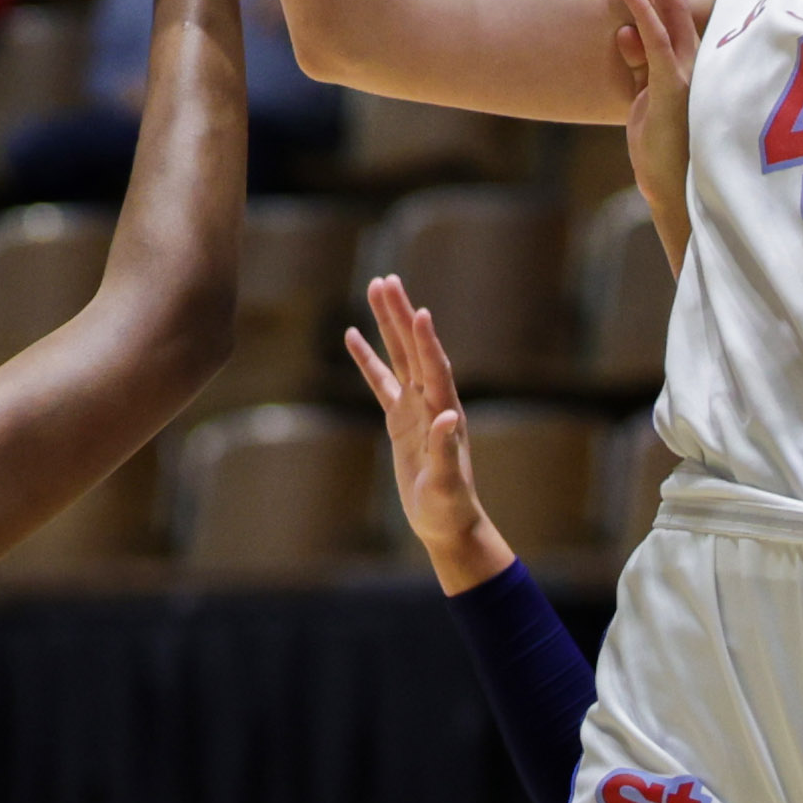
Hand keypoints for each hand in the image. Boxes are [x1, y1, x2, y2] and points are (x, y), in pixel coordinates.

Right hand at [344, 274, 514, 594]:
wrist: (448, 522)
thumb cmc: (450, 507)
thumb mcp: (447, 484)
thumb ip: (446, 450)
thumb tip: (448, 416)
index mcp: (444, 412)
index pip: (434, 368)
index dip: (426, 341)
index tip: (420, 311)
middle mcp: (431, 401)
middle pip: (413, 348)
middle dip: (400, 314)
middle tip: (386, 279)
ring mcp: (414, 406)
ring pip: (397, 355)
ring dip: (387, 322)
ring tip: (375, 287)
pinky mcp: (399, 418)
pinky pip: (380, 380)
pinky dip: (366, 358)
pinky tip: (352, 335)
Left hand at [608, 0, 695, 272]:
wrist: (678, 193)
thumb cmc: (664, 149)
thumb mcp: (645, 99)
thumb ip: (639, 65)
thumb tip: (623, 33)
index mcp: (685, 57)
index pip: (666, 3)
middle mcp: (692, 56)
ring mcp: (686, 70)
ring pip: (663, 10)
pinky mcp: (675, 87)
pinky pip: (657, 42)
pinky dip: (642, 13)